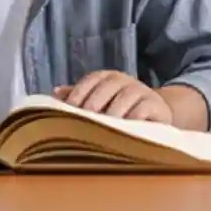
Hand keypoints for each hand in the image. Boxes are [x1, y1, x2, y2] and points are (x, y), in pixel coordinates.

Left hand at [54, 71, 174, 123]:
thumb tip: (54, 93)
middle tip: (83, 126)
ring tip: (101, 133)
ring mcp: (141, 91)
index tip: (68, 113)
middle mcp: (124, 80)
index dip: (78, 95)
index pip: (90, 80)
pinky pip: (141, 112)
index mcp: (107, 77)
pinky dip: (130, 122)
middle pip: (105, 89)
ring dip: (110, 117)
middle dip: (92, 109)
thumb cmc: (120, 108)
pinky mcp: (155, 105)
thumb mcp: (99, 101)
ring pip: (122, 100)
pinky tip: (122, 134)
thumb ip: (79, 97)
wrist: (156, 113)